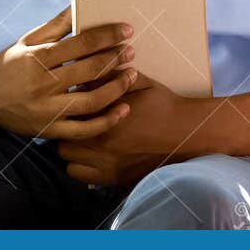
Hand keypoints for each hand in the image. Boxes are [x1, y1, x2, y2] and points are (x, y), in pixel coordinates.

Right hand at [0, 4, 138, 139]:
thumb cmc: (9, 63)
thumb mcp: (29, 39)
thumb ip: (58, 25)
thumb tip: (82, 3)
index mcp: (38, 58)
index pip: (81, 44)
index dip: (107, 36)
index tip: (127, 30)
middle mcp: (42, 85)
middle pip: (89, 71)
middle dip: (115, 59)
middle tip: (132, 52)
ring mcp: (45, 111)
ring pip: (90, 102)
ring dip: (116, 89)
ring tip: (132, 76)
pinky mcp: (48, 130)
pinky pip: (83, 131)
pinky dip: (106, 122)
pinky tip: (124, 110)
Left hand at [56, 74, 210, 186]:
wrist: (185, 133)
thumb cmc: (164, 105)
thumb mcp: (140, 83)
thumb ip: (112, 76)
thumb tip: (88, 71)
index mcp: (106, 116)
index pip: (70, 111)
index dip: (69, 106)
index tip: (75, 103)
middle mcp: (102, 143)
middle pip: (63, 136)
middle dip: (67, 127)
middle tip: (76, 120)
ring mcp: (106, 164)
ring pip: (66, 157)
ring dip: (71, 147)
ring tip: (82, 138)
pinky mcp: (113, 178)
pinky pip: (78, 175)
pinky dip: (79, 166)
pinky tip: (90, 156)